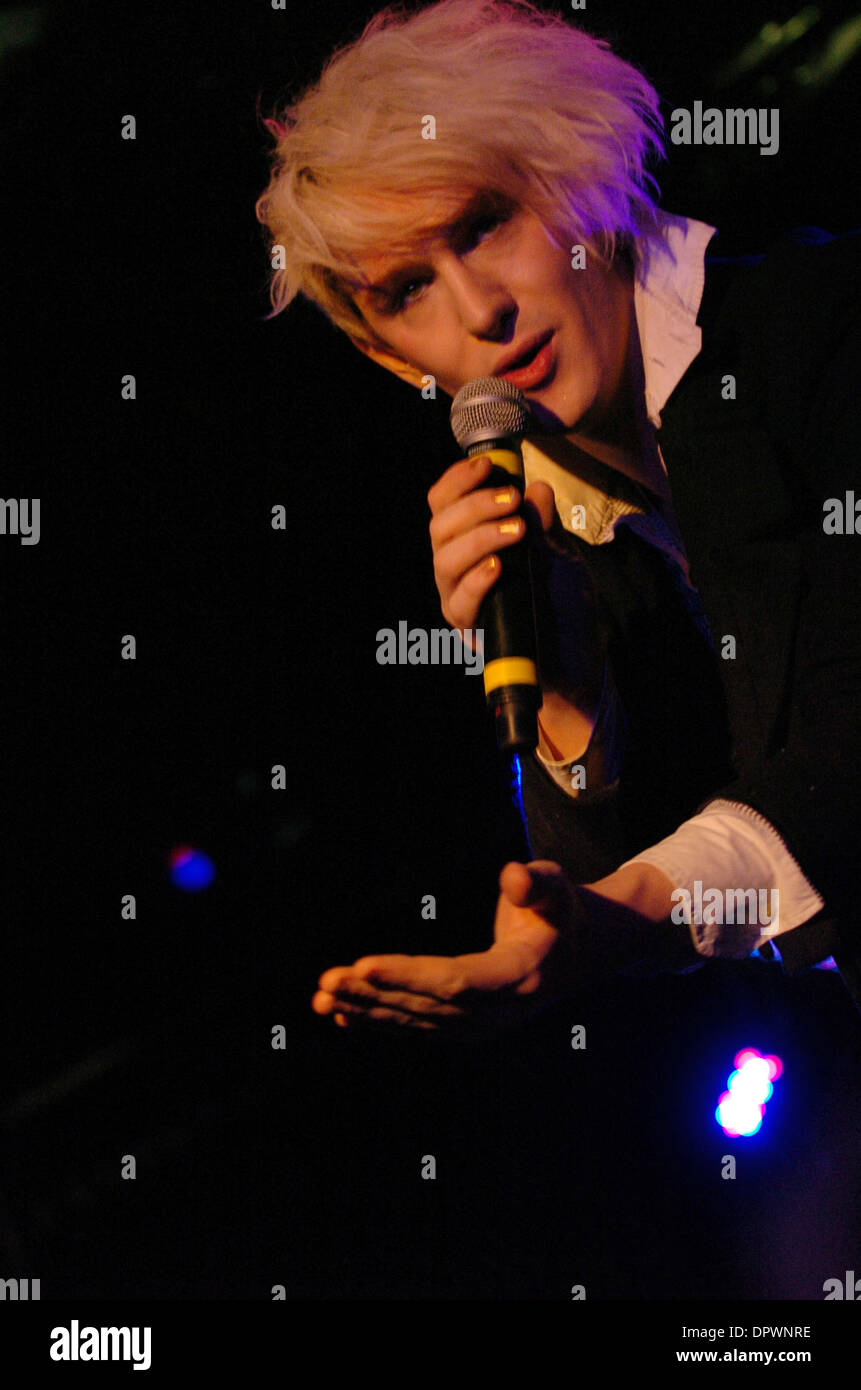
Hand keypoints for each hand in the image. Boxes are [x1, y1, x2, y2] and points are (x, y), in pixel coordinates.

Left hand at [312, 861, 599, 1034]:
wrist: (576, 954)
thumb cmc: (558, 909)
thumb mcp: (556, 886)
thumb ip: (536, 881)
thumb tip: (512, 875)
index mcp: (521, 977)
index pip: (457, 980)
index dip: (409, 975)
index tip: (363, 964)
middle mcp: (499, 1013)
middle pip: (428, 1005)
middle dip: (374, 994)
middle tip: (326, 981)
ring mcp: (482, 1027)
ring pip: (416, 1020)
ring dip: (367, 1010)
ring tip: (322, 998)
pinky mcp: (466, 1028)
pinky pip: (417, 1026)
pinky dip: (378, 1021)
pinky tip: (342, 1015)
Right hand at [428, 457, 562, 641]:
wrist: (574, 653)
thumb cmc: (560, 599)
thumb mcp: (560, 552)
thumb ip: (545, 524)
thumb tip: (537, 489)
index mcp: (469, 539)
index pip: (445, 503)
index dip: (458, 480)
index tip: (486, 465)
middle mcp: (456, 566)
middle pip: (440, 526)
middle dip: (473, 506)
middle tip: (511, 500)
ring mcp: (459, 597)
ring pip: (445, 560)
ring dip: (479, 538)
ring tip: (516, 531)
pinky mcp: (469, 627)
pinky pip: (460, 602)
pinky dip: (476, 581)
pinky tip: (497, 567)